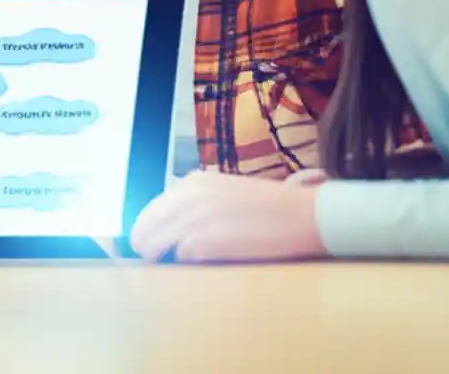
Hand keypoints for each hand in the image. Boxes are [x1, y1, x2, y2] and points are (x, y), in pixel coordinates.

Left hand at [130, 170, 328, 263]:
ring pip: (155, 245)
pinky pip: (181, 257)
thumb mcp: (223, 192)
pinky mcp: (206, 240)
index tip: (147, 244)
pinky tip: (203, 263)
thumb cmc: (268, 208)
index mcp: (192, 182)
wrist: (304, 215)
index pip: (149, 210)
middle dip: (146, 247)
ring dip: (162, 258)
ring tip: (174, 265)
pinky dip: (187, 264)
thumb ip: (194, 203)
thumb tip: (168, 227)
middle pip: (144, 229)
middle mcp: (188, 196)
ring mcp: (195, 218)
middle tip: (155, 260)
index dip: (145, 230)